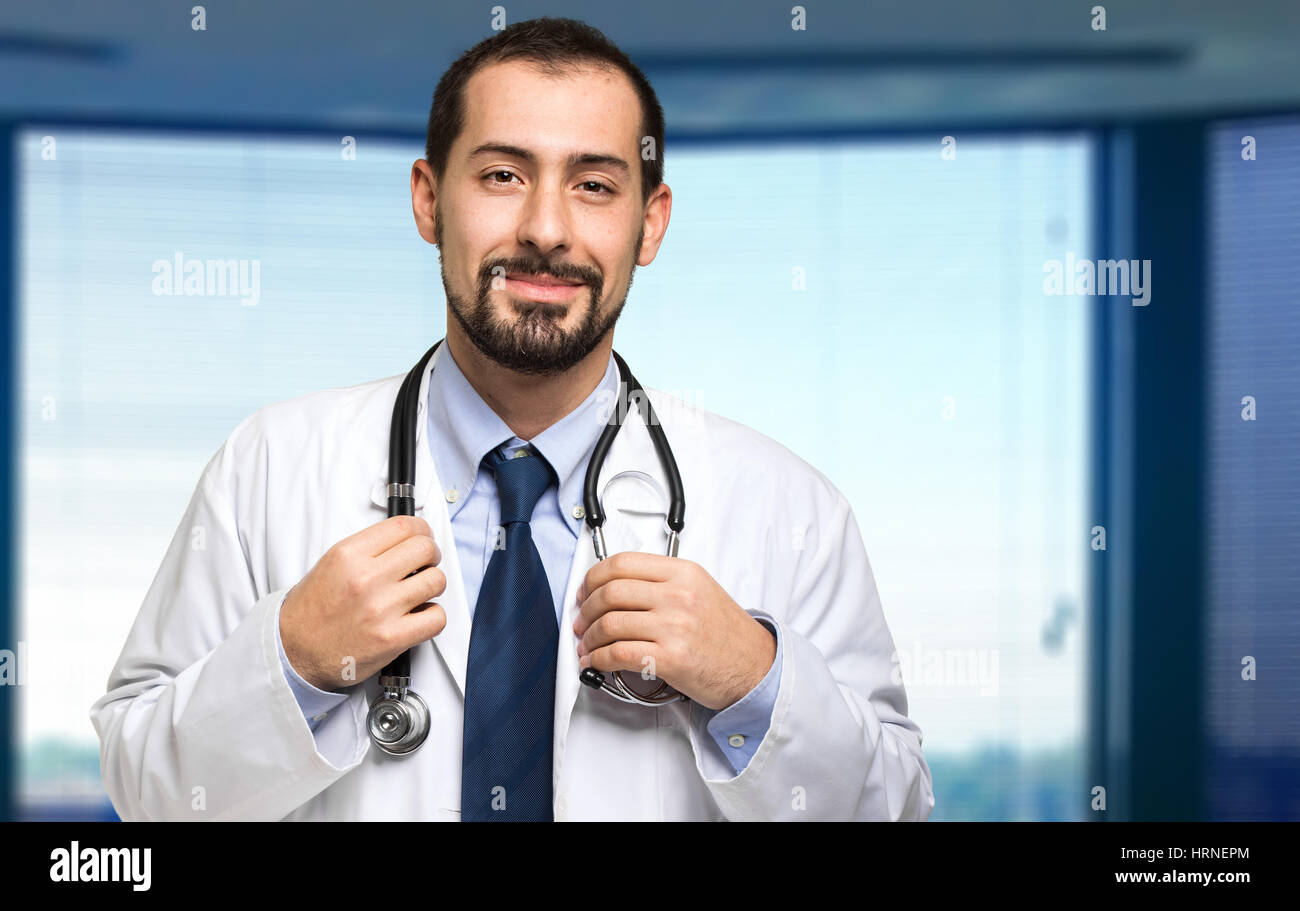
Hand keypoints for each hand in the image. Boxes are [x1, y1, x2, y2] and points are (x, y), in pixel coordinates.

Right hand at [279, 515, 446, 690]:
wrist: (294, 651)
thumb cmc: (313, 610)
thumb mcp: (332, 564)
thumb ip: (369, 549)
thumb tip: (407, 540)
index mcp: (349, 555)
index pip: (403, 526)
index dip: (422, 529)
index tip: (423, 537)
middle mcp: (366, 578)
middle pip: (425, 548)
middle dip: (431, 555)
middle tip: (425, 564)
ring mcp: (381, 608)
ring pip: (436, 581)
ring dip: (433, 585)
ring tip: (419, 592)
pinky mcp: (393, 638)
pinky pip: (437, 617)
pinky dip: (433, 616)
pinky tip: (419, 616)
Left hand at [574, 552, 776, 710]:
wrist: (755, 667)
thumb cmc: (726, 634)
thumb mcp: (700, 590)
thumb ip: (662, 582)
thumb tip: (612, 588)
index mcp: (683, 572)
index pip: (622, 563)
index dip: (593, 578)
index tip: (584, 591)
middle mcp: (678, 595)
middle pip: (610, 592)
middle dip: (586, 609)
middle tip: (581, 621)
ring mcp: (675, 626)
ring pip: (610, 624)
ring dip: (589, 638)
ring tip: (587, 646)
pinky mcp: (671, 658)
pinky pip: (619, 654)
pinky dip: (598, 660)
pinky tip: (595, 663)